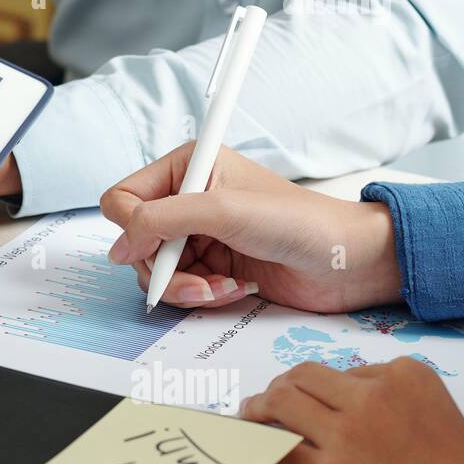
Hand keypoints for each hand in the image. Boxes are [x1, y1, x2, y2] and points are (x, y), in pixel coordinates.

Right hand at [99, 143, 401, 311]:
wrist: (346, 261)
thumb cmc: (296, 220)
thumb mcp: (221, 210)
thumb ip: (160, 221)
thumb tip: (117, 248)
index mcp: (186, 168)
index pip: (124, 198)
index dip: (131, 228)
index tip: (153, 250)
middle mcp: (187, 200)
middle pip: (136, 242)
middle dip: (162, 268)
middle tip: (195, 281)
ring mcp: (199, 236)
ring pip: (155, 271)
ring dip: (185, 287)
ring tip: (221, 288)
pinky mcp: (213, 266)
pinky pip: (181, 288)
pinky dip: (202, 295)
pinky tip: (234, 289)